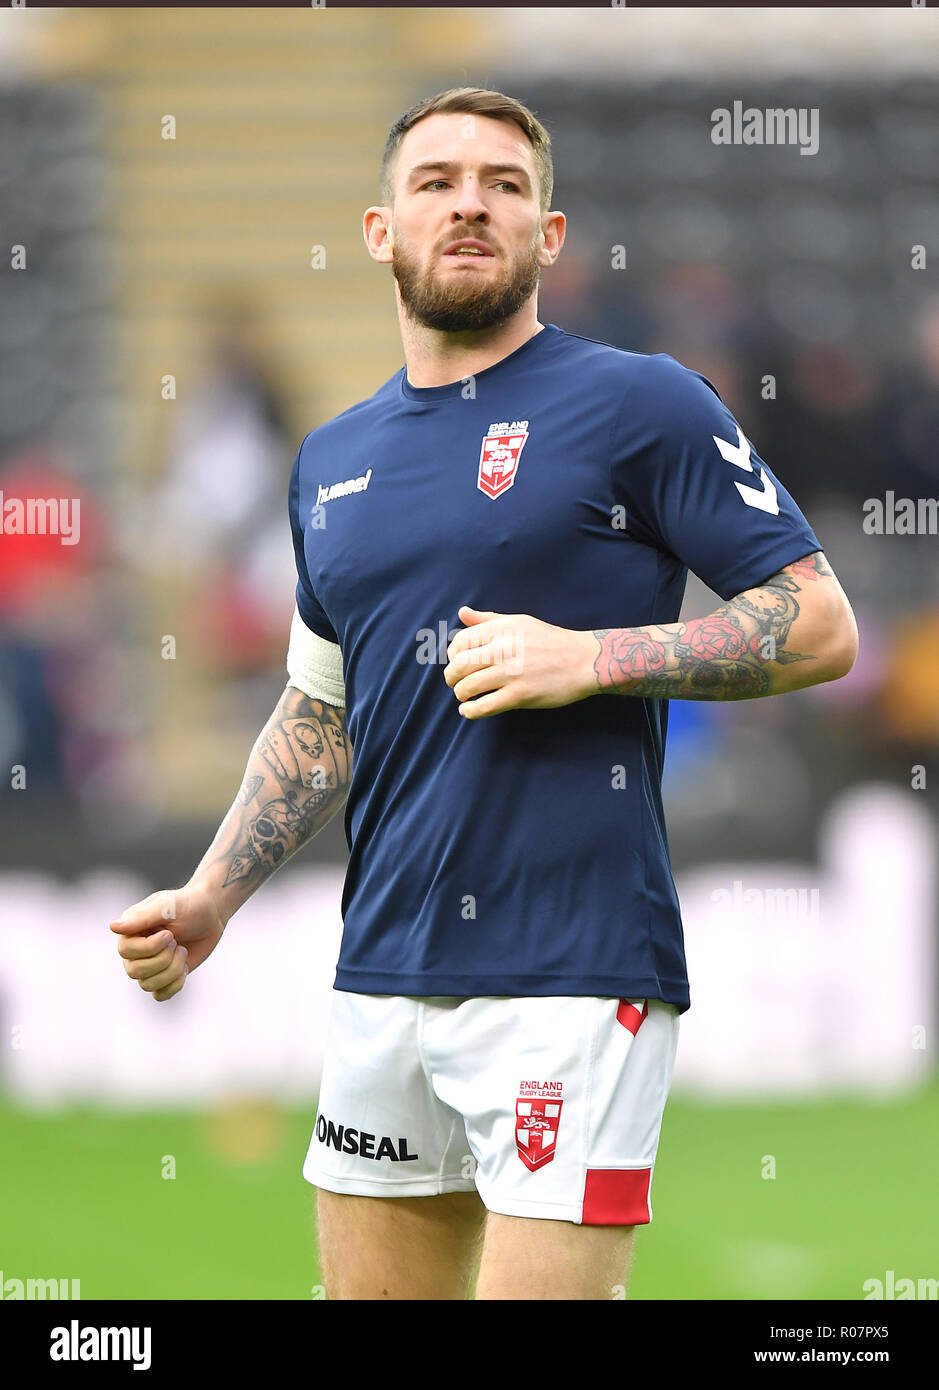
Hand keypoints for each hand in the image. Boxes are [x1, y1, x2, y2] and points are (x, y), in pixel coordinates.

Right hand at [109, 881, 226, 1001]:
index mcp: (129, 931)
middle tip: (176, 942)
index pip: (126, 952)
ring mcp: (148, 966)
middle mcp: (134, 951)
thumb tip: (112, 926)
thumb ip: (141, 918)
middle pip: (135, 972)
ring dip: (173, 969)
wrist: (211, 915)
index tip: (169, 934)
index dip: (151, 947)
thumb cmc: (188, 905)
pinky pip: (160, 995)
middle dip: (164, 959)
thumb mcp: (167, 906)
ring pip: (148, 985)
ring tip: (182, 951)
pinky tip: (184, 967)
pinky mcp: (163, 978)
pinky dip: (175, 984)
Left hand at [443, 606, 597, 718]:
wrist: (584, 660)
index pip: (460, 642)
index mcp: (502, 628)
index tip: (457, 663)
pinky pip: (485, 706)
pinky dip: (470, 711)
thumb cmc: (550, 641)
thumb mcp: (520, 622)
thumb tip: (462, 613)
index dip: (452, 655)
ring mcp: (512, 672)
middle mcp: (504, 648)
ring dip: (460, 694)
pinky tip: (469, 710)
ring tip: (464, 696)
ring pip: (468, 686)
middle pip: (459, 665)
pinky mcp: (521, 695)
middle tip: (455, 683)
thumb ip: (488, 620)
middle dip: (451, 678)